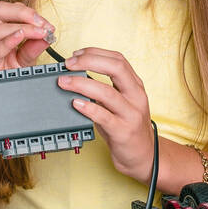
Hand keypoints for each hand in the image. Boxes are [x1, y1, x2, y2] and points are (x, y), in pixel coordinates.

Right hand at [0, 2, 55, 101]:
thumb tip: (48, 34)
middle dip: (24, 13)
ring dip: (23, 27)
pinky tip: (22, 36)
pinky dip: (9, 40)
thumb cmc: (3, 84)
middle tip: (44, 24)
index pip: (6, 9)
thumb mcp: (22, 62)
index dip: (27, 12)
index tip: (46, 23)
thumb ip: (33, 48)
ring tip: (41, 33)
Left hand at [56, 48, 154, 182]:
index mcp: (135, 86)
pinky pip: (104, 116)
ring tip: (64, 83)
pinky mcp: (123, 131)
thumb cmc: (126, 127)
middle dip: (89, 62)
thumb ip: (104, 89)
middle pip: (116, 68)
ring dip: (81, 84)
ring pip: (107, 92)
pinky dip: (88, 108)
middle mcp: (136, 96)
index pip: (118, 59)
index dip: (95, 53)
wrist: (143, 156)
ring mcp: (131, 114)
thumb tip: (75, 76)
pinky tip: (75, 103)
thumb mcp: (120, 103)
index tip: (75, 54)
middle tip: (68, 65)